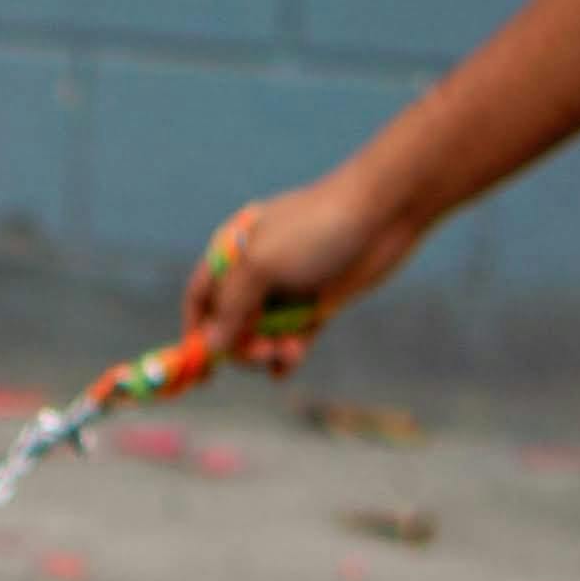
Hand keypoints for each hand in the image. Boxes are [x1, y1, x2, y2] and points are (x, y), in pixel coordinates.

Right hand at [183, 167, 437, 371]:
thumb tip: (209, 345)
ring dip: (268, 352)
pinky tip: (290, 362)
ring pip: (261, 336)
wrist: (384, 213)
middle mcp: (256, 272)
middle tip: (262, 352)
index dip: (195, 331)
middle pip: (230, 324)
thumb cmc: (316, 229)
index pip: (201, 298)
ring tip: (289, 351)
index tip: (199, 367)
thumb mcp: (262, 264)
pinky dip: (288, 355)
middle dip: (240, 345)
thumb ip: (231, 306)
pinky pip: (291, 339)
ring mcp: (287, 289)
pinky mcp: (316, 303)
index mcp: (233, 252)